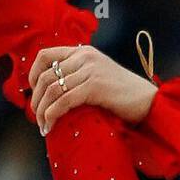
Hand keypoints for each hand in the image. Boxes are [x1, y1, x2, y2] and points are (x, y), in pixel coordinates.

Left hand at [29, 46, 157, 133]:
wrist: (148, 101)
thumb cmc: (122, 96)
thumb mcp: (96, 78)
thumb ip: (76, 77)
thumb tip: (50, 92)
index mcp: (82, 52)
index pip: (44, 55)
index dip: (32, 74)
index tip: (33, 94)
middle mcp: (84, 57)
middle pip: (44, 75)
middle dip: (36, 100)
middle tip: (37, 119)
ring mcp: (89, 70)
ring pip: (51, 89)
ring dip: (41, 111)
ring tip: (43, 126)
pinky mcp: (94, 86)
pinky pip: (63, 101)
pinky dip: (52, 115)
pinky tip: (50, 127)